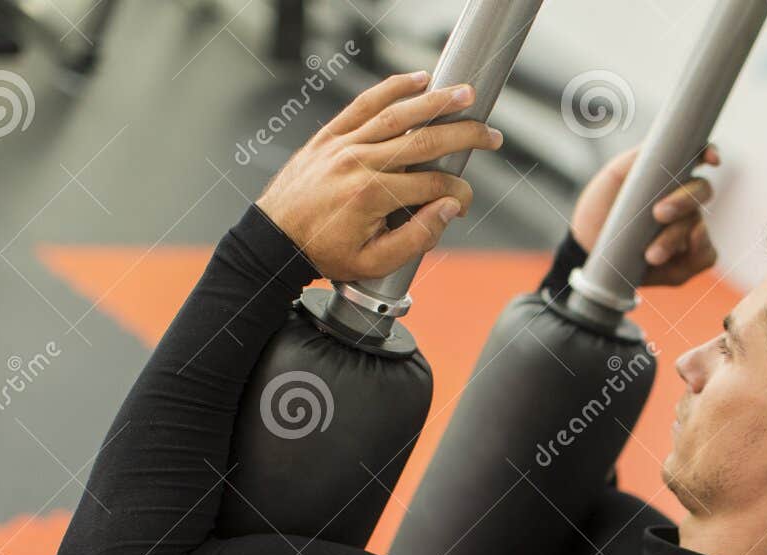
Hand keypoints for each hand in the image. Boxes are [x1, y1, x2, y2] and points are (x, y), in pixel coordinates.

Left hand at [256, 71, 503, 281]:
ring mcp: (344, 144)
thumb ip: (417, 237)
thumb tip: (450, 208)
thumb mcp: (375, 262)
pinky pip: (364, 103)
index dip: (459, 192)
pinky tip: (418, 80)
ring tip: (465, 94)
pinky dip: (392, 89)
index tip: (466, 201)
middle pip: (424, 141)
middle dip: (464, 136)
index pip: (433, 184)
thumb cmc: (325, 252)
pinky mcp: (331, 134)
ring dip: (436, 101)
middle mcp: (360, 162)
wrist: (276, 239)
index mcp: (372, 196)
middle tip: (491, 135)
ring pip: (398, 114)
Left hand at [570, 145, 719, 286]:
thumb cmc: (600, 210)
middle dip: (683, 202)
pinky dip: (698, 254)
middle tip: (658, 214)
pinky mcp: (686, 261)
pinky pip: (707, 255)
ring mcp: (686, 231)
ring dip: (676, 238)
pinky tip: (675, 259)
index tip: (711, 159)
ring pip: (699, 226)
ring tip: (650, 255)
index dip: (709, 153)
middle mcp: (682, 201)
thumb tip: (668, 147)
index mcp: (668, 178)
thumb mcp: (614, 176)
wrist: (586, 250)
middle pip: (702, 191)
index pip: (697, 159)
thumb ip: (641, 157)